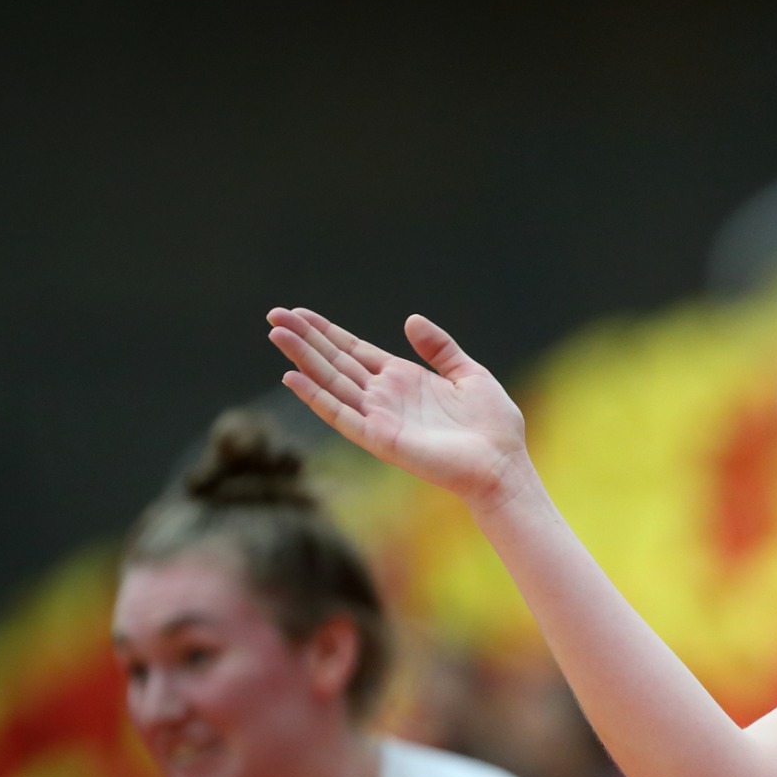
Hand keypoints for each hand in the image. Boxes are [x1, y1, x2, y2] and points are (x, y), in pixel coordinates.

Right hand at [267, 308, 530, 507]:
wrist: (503, 463)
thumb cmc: (492, 425)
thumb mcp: (469, 373)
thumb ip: (440, 348)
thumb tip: (411, 319)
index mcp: (404, 378)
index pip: (354, 350)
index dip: (326, 331)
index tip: (299, 312)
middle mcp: (385, 396)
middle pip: (335, 362)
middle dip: (305, 339)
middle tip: (273, 315)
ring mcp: (379, 417)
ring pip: (331, 382)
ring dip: (303, 359)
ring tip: (277, 334)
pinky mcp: (380, 438)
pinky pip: (342, 416)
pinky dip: (316, 398)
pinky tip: (293, 378)